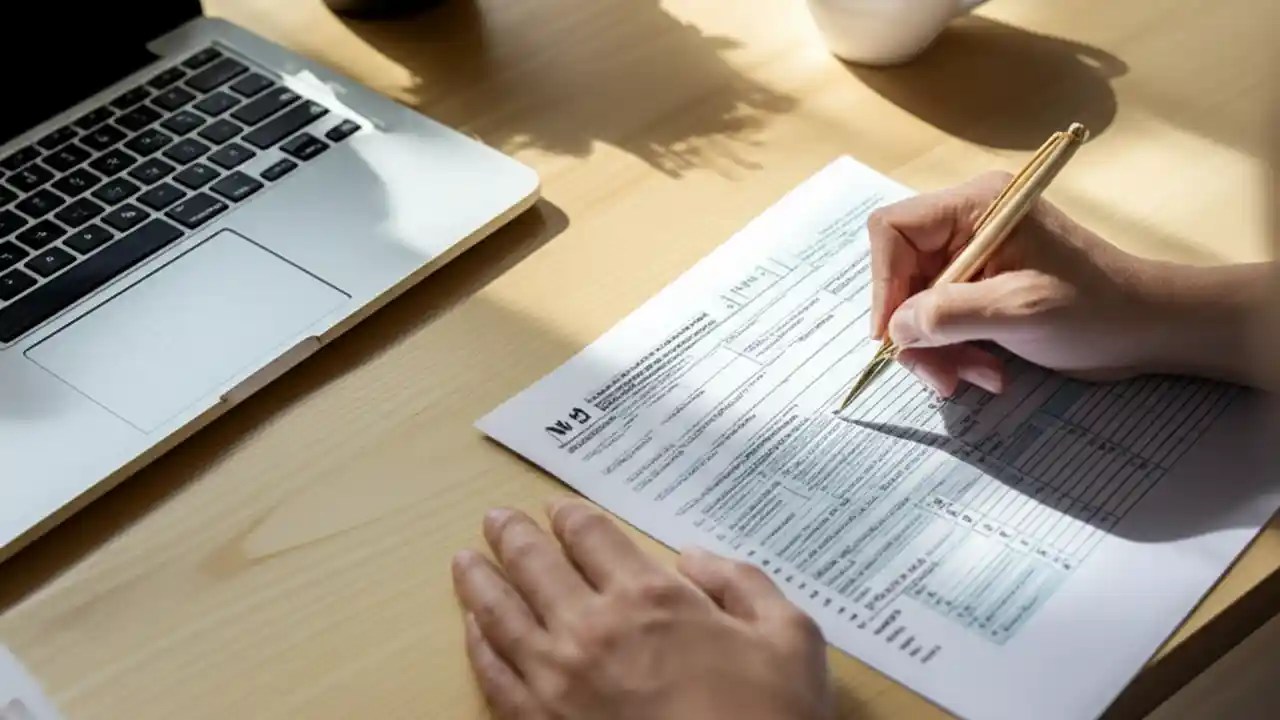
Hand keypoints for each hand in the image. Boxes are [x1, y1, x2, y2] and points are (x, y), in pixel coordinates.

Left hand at [451, 499, 833, 719]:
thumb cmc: (770, 718)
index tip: (555, 510)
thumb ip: (743, 583)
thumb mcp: (791, 637)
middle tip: (495, 520)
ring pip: (501, 613)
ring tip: (465, 561)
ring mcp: (557, 679)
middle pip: (535, 564)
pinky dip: (477, 646)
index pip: (591, 536)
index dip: (568, 517)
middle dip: (512, 536)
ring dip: (478, 580)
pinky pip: (493, 676)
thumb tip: (695, 558)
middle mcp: (593, 627)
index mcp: (650, 597)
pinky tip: (472, 630)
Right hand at [868, 172, 1270, 393]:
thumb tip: (895, 328)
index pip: (893, 230)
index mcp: (976, 206)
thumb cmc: (1096, 311)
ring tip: (973, 378)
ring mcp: (974, 256)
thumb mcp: (1021, 310)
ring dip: (938, 350)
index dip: (884, 284)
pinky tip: (988, 372)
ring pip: (918, 305)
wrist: (1148, 330)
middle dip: (917, 331)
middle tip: (940, 376)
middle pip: (902, 274)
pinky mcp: (982, 287)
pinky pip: (943, 320)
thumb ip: (951, 314)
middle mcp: (968, 223)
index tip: (893, 335)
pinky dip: (956, 352)